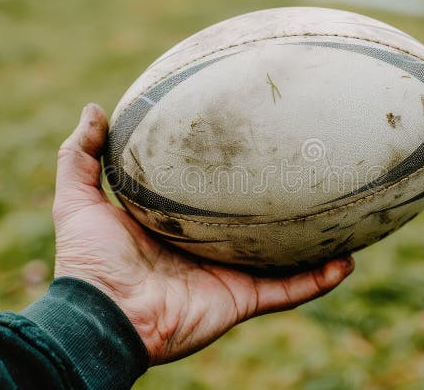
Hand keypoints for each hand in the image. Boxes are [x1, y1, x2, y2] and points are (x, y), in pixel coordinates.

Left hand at [52, 103, 354, 364]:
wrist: (103, 315)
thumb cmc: (89, 260)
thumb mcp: (77, 199)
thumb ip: (80, 155)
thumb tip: (94, 108)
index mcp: (175, 225)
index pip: (211, 197)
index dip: (233, 177)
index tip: (254, 147)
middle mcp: (206, 249)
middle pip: (253, 226)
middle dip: (280, 207)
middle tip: (307, 174)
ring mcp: (227, 275)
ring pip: (282, 258)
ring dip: (314, 244)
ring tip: (346, 220)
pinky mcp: (240, 299)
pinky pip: (288, 290)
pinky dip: (318, 280)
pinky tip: (346, 262)